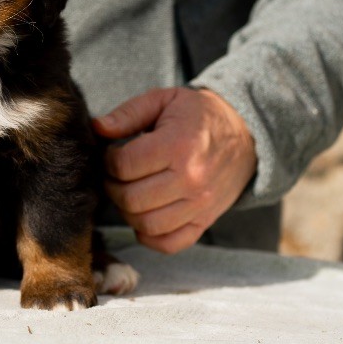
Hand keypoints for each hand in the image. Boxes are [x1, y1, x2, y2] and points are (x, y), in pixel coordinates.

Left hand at [93, 87, 256, 253]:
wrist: (245, 133)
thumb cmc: (197, 114)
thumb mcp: (163, 100)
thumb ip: (128, 113)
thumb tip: (97, 128)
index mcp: (178, 145)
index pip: (124, 165)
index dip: (107, 160)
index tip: (112, 154)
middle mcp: (191, 179)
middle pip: (130, 198)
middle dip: (112, 186)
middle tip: (115, 175)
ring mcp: (200, 204)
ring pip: (146, 224)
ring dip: (127, 211)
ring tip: (128, 192)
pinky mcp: (206, 221)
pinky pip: (170, 244)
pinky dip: (149, 236)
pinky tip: (143, 216)